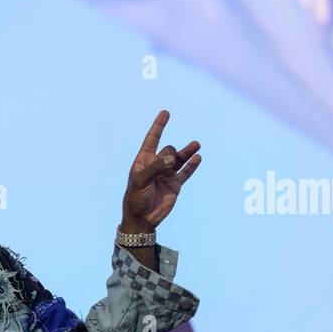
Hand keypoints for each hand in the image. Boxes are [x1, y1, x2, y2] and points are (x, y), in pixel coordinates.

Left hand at [121, 109, 201, 233]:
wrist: (142, 218)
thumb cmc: (135, 198)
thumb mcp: (140, 181)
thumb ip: (156, 168)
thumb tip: (173, 159)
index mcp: (143, 161)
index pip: (152, 139)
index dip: (158, 126)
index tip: (165, 113)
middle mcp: (156, 165)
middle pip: (169, 150)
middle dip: (171, 154)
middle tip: (168, 164)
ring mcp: (167, 175)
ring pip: (180, 158)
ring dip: (187, 151)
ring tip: (196, 145)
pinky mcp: (175, 185)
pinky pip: (186, 172)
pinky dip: (192, 165)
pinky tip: (198, 158)